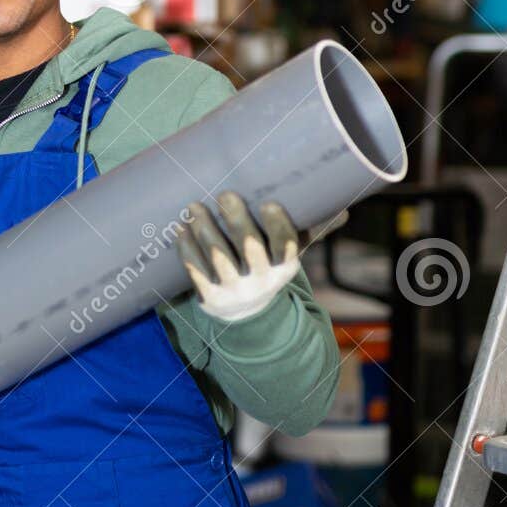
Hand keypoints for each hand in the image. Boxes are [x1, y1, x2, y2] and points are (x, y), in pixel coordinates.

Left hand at [176, 194, 301, 322]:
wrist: (245, 312)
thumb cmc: (264, 266)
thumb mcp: (283, 255)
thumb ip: (297, 229)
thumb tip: (325, 205)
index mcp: (285, 266)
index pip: (286, 245)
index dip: (278, 225)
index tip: (268, 204)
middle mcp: (262, 280)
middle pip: (250, 248)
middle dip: (237, 220)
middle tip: (225, 195)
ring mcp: (235, 290)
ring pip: (219, 257)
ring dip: (205, 229)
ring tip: (194, 207)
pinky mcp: (211, 297)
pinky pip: (197, 270)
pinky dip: (187, 247)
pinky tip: (181, 229)